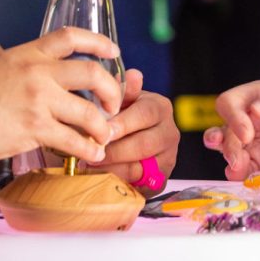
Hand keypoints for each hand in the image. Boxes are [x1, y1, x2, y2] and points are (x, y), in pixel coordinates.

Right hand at [0, 27, 122, 163]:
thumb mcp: (1, 64)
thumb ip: (27, 67)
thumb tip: (46, 78)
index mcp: (30, 53)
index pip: (71, 36)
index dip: (98, 42)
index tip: (113, 51)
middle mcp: (39, 72)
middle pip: (92, 73)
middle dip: (111, 90)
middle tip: (113, 104)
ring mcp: (39, 100)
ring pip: (89, 112)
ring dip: (104, 128)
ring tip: (105, 137)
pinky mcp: (34, 128)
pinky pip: (73, 140)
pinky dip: (89, 149)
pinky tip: (92, 154)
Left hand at [87, 68, 177, 185]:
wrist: (132, 140)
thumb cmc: (122, 116)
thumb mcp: (121, 100)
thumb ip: (124, 89)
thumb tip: (133, 75)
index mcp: (160, 107)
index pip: (145, 114)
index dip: (122, 124)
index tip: (102, 131)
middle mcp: (170, 132)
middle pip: (144, 144)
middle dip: (115, 150)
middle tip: (91, 153)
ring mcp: (168, 158)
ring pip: (141, 167)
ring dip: (113, 168)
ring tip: (90, 166)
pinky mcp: (161, 180)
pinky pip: (140, 185)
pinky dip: (119, 182)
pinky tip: (101, 178)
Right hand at [208, 79, 259, 181]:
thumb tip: (254, 108)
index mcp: (256, 99)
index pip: (230, 103)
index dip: (233, 118)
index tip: (247, 134)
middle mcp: (248, 121)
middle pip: (224, 129)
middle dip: (228, 142)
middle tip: (238, 156)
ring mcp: (251, 145)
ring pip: (226, 149)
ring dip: (227, 157)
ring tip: (236, 165)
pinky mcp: (257, 166)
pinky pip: (240, 171)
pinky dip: (237, 174)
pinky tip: (240, 175)